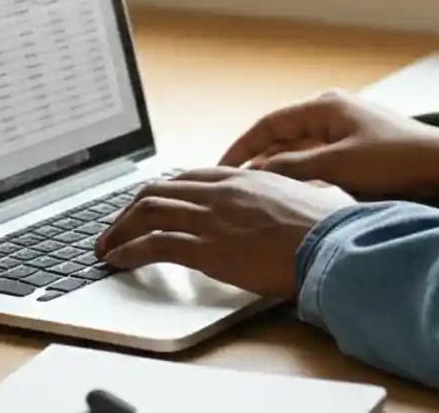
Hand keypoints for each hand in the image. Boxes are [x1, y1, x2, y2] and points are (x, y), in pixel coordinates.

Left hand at [95, 168, 355, 298]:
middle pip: (158, 190)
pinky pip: (153, 245)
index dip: (162, 192)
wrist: (332, 246)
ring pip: (147, 213)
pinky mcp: (206, 248)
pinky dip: (128, 252)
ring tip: (106, 247)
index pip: (188, 177)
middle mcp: (220, 191)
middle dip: (129, 209)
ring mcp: (211, 218)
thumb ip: (294, 192)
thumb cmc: (330, 227)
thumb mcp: (310, 195)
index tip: (148, 206)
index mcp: (243, 177)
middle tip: (116, 227)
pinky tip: (117, 261)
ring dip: (119, 230)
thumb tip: (303, 193)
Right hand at [220, 89, 438, 200]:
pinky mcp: (357, 149)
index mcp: (324, 106)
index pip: (268, 124)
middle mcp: (331, 113)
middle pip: (281, 138)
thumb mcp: (336, 165)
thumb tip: (255, 175)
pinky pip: (317, 161)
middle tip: (233, 188)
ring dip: (279, 172)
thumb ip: (292, 168)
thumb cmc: (395, 160)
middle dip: (257, 162)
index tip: (220, 170)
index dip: (241, 148)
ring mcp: (345, 130)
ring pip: (298, 152)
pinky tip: (292, 197)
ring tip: (256, 196)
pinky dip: (301, 177)